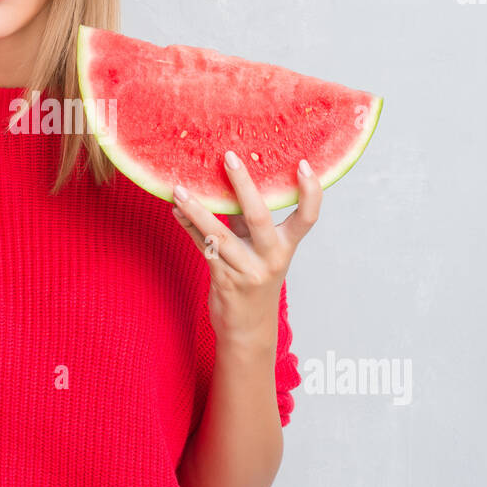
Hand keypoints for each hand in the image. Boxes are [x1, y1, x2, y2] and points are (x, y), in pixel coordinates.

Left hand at [171, 152, 321, 349]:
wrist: (249, 329)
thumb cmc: (254, 279)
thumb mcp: (260, 250)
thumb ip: (247, 221)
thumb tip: (227, 182)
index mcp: (286, 247)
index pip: (306, 218)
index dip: (310, 192)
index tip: (302, 164)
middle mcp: (270, 258)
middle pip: (258, 217)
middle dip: (243, 185)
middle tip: (229, 157)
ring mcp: (247, 271)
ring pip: (219, 233)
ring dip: (198, 209)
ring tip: (180, 189)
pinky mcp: (224, 280)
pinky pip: (203, 247)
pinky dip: (188, 226)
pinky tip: (176, 210)